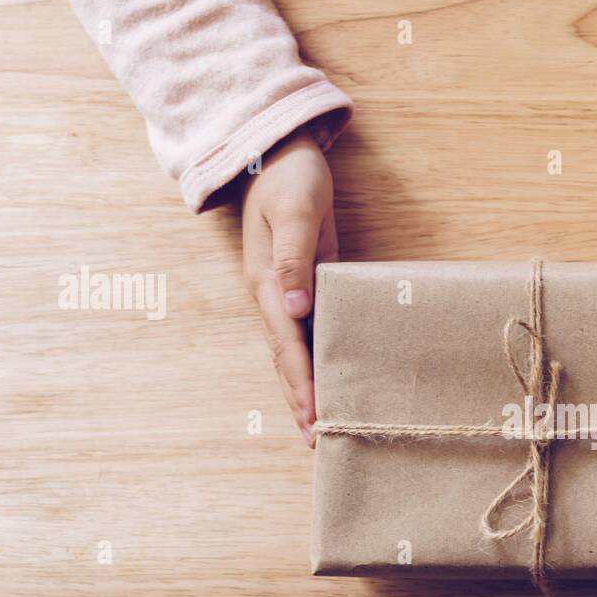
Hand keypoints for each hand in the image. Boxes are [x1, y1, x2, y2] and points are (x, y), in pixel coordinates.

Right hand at [242, 128, 337, 447]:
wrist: (280, 152)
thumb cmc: (289, 179)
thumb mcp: (294, 211)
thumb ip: (292, 258)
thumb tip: (295, 308)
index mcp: (266, 284)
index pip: (286, 344)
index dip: (300, 382)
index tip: (314, 416)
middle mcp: (272, 297)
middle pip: (285, 360)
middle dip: (300, 401)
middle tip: (317, 443)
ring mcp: (286, 295)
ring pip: (293, 354)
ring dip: (305, 390)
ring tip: (319, 429)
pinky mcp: (304, 288)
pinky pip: (308, 335)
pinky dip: (316, 363)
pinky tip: (330, 383)